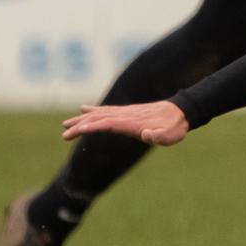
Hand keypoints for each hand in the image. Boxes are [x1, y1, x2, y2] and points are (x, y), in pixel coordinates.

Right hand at [61, 101, 189, 146]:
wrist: (182, 112)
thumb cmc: (175, 128)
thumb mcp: (170, 135)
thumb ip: (158, 136)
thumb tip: (148, 134)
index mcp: (132, 122)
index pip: (107, 124)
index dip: (91, 127)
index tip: (76, 131)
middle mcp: (126, 115)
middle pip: (98, 119)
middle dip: (80, 126)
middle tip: (64, 134)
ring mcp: (126, 112)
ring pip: (99, 114)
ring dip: (82, 119)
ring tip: (66, 124)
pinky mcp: (128, 113)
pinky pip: (106, 110)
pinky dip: (94, 110)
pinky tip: (83, 109)